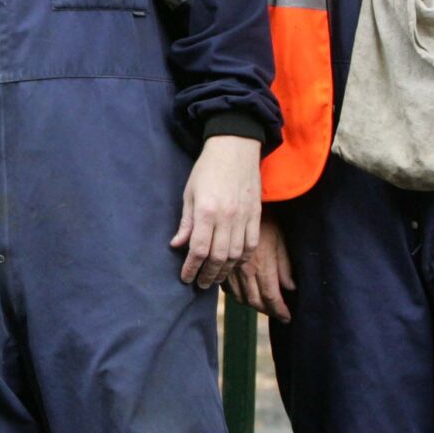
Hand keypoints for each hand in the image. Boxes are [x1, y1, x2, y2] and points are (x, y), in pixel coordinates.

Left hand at [172, 134, 262, 288]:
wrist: (235, 148)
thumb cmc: (207, 169)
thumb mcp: (189, 193)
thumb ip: (186, 222)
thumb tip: (177, 245)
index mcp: (206, 211)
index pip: (197, 249)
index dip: (191, 268)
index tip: (186, 278)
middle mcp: (226, 217)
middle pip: (218, 256)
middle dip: (208, 274)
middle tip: (201, 284)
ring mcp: (244, 217)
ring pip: (236, 254)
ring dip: (226, 270)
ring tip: (216, 277)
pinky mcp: (256, 215)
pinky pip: (252, 244)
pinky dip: (243, 258)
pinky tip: (235, 263)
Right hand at [227, 217, 293, 321]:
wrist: (240, 206)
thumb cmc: (265, 219)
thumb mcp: (280, 239)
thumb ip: (285, 265)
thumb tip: (290, 287)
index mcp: (262, 265)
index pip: (271, 296)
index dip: (279, 310)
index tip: (286, 318)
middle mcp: (245, 270)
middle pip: (254, 301)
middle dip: (266, 310)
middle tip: (276, 313)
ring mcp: (230, 268)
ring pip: (239, 296)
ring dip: (250, 304)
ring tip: (261, 305)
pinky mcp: (220, 263)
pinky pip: (226, 287)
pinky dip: (236, 295)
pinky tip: (243, 293)